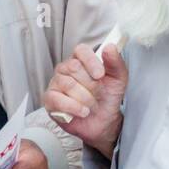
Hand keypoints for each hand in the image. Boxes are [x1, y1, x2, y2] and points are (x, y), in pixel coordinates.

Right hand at [43, 40, 127, 159]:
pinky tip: (83, 112)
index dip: (90, 61)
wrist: (103, 121)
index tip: (100, 75)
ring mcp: (55, 84)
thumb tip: (110, 47)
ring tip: (91, 104)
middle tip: (98, 94)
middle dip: (90, 84)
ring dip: (85, 98)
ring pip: (67, 84)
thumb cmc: (107, 97)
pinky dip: (74, 107)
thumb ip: (115, 62)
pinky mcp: (50, 100)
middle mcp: (65, 69)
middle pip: (73, 67)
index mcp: (81, 60)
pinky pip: (57, 99)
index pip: (80, 50)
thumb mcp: (118, 79)